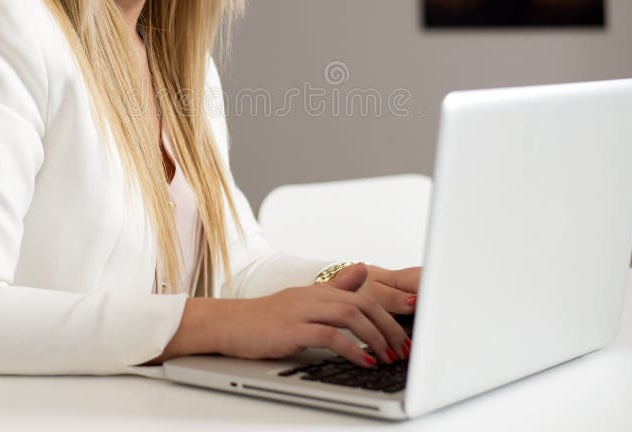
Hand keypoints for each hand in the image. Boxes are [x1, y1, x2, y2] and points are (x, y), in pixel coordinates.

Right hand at [154, 267, 410, 367]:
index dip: (388, 315)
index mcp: (318, 290)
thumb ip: (334, 288)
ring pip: (350, 315)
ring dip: (376, 337)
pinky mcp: (292, 329)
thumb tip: (362, 270)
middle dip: (389, 327)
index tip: (403, 335)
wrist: (227, 324)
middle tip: (404, 349)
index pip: (363, 296)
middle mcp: (313, 296)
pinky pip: (329, 336)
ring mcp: (302, 311)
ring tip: (389, 357)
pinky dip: (352, 348)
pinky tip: (364, 361)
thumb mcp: (303, 300)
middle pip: (362, 304)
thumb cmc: (264, 318)